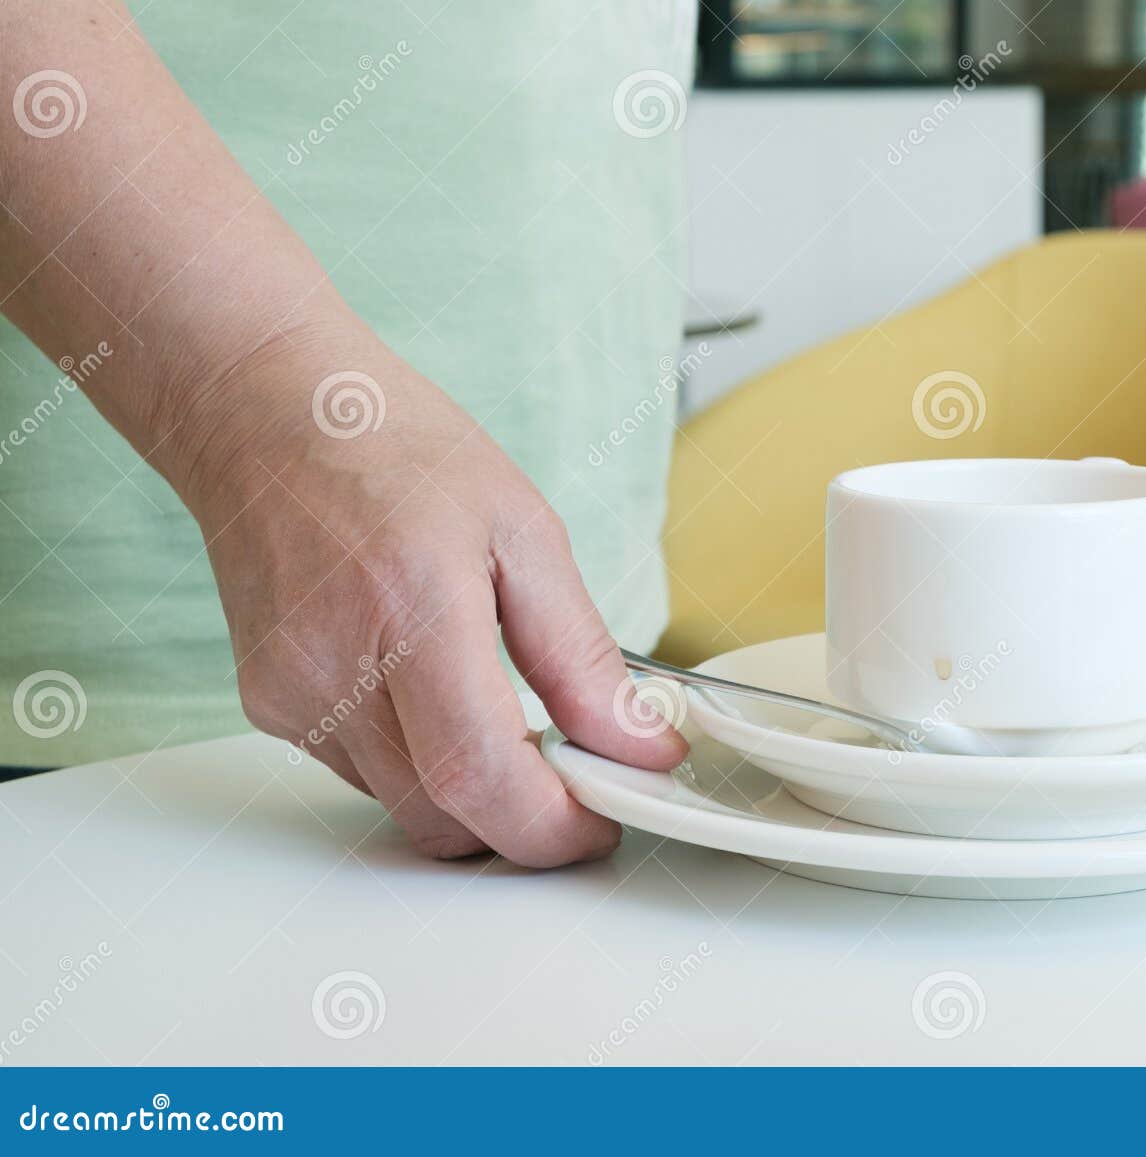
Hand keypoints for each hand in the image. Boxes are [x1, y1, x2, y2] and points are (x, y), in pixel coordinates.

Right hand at [182, 327, 686, 865]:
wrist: (267, 414)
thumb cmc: (396, 452)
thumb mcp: (524, 530)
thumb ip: (582, 656)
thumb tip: (639, 746)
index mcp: (413, 611)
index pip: (479, 775)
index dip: (552, 826)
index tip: (604, 820)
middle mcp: (336, 668)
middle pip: (444, 815)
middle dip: (524, 820)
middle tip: (577, 772)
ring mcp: (292, 695)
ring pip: (406, 805)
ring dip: (472, 792)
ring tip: (507, 712)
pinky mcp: (270, 706)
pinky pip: (366, 775)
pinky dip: (420, 761)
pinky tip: (434, 690)